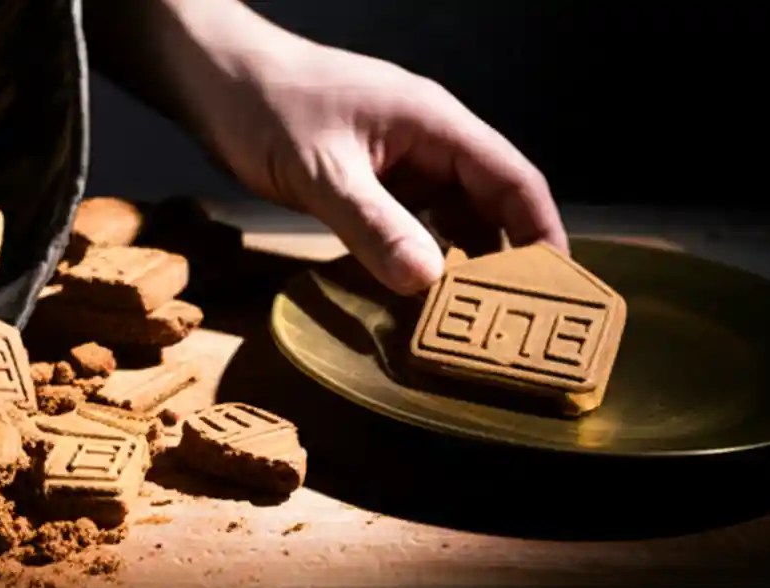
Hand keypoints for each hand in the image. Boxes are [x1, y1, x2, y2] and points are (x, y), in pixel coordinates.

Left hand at [197, 42, 568, 294]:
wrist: (212, 80)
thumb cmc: (264, 106)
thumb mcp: (320, 171)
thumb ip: (373, 224)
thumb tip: (427, 281)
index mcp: (434, 124)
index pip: (514, 179)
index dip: (543, 233)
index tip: (557, 290)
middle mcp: (428, 142)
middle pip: (491, 204)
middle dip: (505, 261)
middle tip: (511, 325)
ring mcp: (399, 162)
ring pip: (450, 218)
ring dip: (460, 266)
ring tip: (467, 325)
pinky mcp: (371, 181)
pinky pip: (411, 225)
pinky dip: (419, 259)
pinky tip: (415, 299)